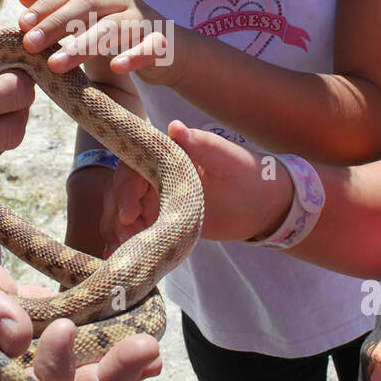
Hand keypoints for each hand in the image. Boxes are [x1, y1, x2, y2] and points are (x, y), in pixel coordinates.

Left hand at [17, 0, 181, 86]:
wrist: (167, 48)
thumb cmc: (118, 30)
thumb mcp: (87, 16)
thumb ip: (57, 5)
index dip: (46, 7)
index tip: (21, 25)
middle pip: (87, 6)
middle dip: (56, 25)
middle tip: (29, 44)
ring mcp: (144, 20)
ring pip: (112, 29)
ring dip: (82, 46)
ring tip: (56, 65)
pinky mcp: (162, 43)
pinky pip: (148, 48)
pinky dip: (133, 56)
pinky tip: (116, 67)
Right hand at [111, 120, 291, 244]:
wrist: (263, 205)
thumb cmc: (247, 174)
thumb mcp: (225, 158)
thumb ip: (199, 144)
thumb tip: (174, 126)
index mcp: (166, 155)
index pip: (132, 167)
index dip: (125, 189)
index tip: (130, 213)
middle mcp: (155, 175)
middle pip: (121, 191)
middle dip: (117, 214)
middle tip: (125, 238)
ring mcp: (156, 198)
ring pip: (123, 212)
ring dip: (118, 231)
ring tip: (125, 251)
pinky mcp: (161, 220)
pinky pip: (136, 229)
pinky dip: (125, 241)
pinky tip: (118, 255)